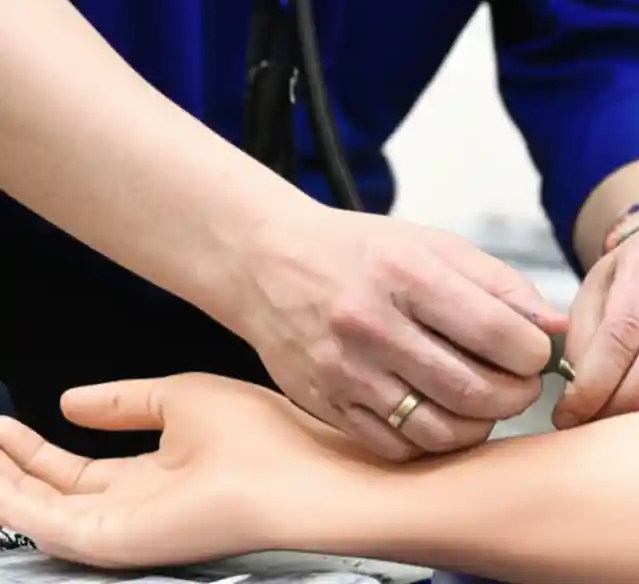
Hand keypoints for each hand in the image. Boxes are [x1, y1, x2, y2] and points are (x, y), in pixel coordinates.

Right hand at [0, 375, 377, 567]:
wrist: (306, 474)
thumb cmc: (268, 437)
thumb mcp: (183, 399)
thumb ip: (124, 403)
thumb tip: (70, 402)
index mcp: (153, 475)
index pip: (76, 470)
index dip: (33, 449)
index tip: (2, 423)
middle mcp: (132, 506)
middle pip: (49, 492)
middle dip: (9, 465)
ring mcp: (121, 527)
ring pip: (37, 510)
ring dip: (1, 479)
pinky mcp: (114, 540)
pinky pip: (41, 523)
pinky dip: (8, 496)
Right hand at [235, 207, 566, 460]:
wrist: (269, 263)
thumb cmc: (361, 253)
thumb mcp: (436, 246)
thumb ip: (501, 285)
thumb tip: (555, 326)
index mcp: (405, 274)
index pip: (495, 332)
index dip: (533, 353)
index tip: (538, 353)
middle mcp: (371, 325)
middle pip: (472, 388)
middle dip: (517, 395)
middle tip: (522, 384)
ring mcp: (345, 371)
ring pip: (438, 429)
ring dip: (481, 425)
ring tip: (487, 402)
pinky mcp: (327, 405)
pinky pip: (398, 447)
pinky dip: (434, 441)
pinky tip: (444, 414)